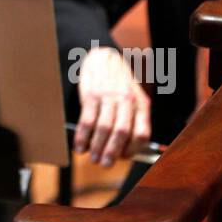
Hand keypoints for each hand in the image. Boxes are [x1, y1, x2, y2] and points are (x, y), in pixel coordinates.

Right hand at [73, 46, 150, 167]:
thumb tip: (125, 149)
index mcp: (141, 104)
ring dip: (97, 147)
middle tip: (105, 164)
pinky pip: (87, 120)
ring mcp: (108, 97)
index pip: (142, 133)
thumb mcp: (134, 98)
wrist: (103, 57)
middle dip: (112, 152)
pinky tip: (79, 145)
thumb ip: (133, 119)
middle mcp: (126, 100)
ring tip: (92, 158)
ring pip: (104, 128)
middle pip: (122, 132)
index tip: (123, 158)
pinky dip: (83, 136)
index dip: (133, 150)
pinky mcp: (91, 95)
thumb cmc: (119, 83)